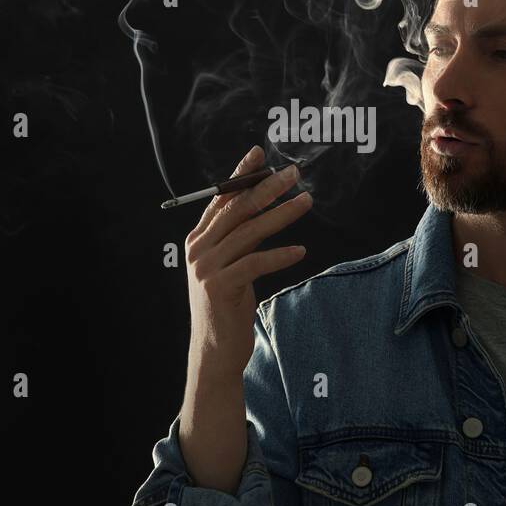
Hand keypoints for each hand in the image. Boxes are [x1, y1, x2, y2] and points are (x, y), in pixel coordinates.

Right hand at [183, 145, 310, 380]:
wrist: (214, 351)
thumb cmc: (226, 305)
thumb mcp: (229, 265)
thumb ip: (238, 237)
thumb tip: (262, 205)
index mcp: (198, 238)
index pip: (220, 198)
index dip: (240, 174)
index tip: (259, 154)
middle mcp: (198, 249)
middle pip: (237, 209)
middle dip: (267, 187)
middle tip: (294, 174)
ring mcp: (206, 268)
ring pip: (250, 232)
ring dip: (282, 214)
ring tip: (307, 202)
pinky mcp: (220, 287)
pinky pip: (255, 263)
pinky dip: (280, 255)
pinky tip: (300, 250)